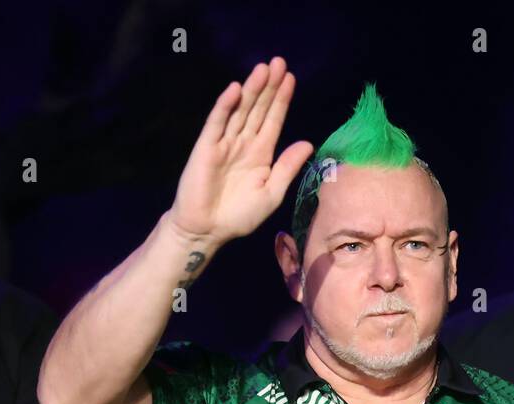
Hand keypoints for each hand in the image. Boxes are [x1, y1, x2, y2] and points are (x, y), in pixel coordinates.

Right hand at [166, 57, 313, 245]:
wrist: (207, 231)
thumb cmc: (238, 216)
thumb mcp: (271, 193)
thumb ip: (287, 167)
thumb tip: (307, 143)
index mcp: (261, 153)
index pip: (273, 120)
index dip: (281, 100)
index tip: (290, 78)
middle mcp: (243, 143)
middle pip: (258, 109)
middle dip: (268, 87)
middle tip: (279, 62)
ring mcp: (224, 143)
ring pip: (240, 111)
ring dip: (251, 90)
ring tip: (263, 68)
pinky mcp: (206, 147)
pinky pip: (217, 123)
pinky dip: (225, 107)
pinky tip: (235, 90)